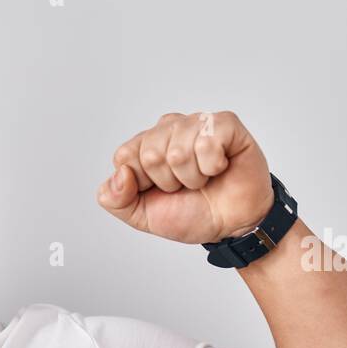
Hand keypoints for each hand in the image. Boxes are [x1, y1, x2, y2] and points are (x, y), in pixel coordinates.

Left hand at [97, 110, 273, 243]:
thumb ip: (116, 200)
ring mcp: (197, 123)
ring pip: (178, 151)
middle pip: (150, 153)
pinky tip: (219, 167)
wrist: (230, 224)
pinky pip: (206, 143)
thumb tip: (120, 174)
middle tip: (186, 186)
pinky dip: (212, 166)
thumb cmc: (191, 213)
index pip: (124, 155)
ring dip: (192, 177)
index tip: (160, 190)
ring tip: (204, 178)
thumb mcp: (142, 216)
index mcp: (145, 145)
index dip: (142, 182)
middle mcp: (169, 128)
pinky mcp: (225, 123)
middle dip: (169, 182)